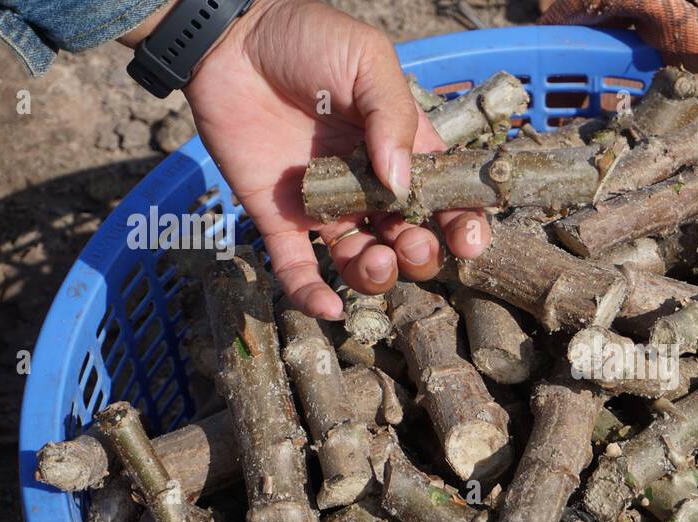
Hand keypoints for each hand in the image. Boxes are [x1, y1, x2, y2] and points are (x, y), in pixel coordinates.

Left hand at [173, 0, 490, 317]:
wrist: (230, 37)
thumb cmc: (306, 38)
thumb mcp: (367, 62)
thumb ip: (392, 118)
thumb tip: (398, 183)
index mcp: (401, 152)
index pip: (443, 199)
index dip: (461, 225)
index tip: (467, 239)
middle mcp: (369, 187)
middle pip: (407, 241)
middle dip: (419, 254)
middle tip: (409, 242)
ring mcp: (326, 206)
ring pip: (361, 262)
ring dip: (376, 275)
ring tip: (372, 260)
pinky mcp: (279, 217)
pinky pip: (298, 268)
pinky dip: (313, 294)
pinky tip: (329, 308)